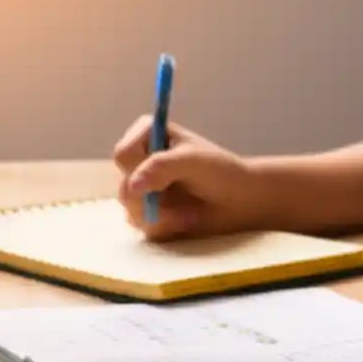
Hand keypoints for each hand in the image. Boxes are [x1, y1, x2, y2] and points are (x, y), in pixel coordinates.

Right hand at [112, 115, 262, 240]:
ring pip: (130, 209)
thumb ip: (162, 166)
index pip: (123, 154)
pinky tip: (185, 221)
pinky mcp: (147, 211)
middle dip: (151, 199)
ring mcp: (142, 188)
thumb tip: (132, 186)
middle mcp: (140, 160)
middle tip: (176, 201)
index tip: (161, 180)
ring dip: (161, 216)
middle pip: (123, 185)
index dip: (137, 171)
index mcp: (147, 135)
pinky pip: (141, 225)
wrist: (240, 201)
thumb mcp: (194, 161)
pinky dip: (164, 227)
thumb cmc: (221, 172)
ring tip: (187, 214)